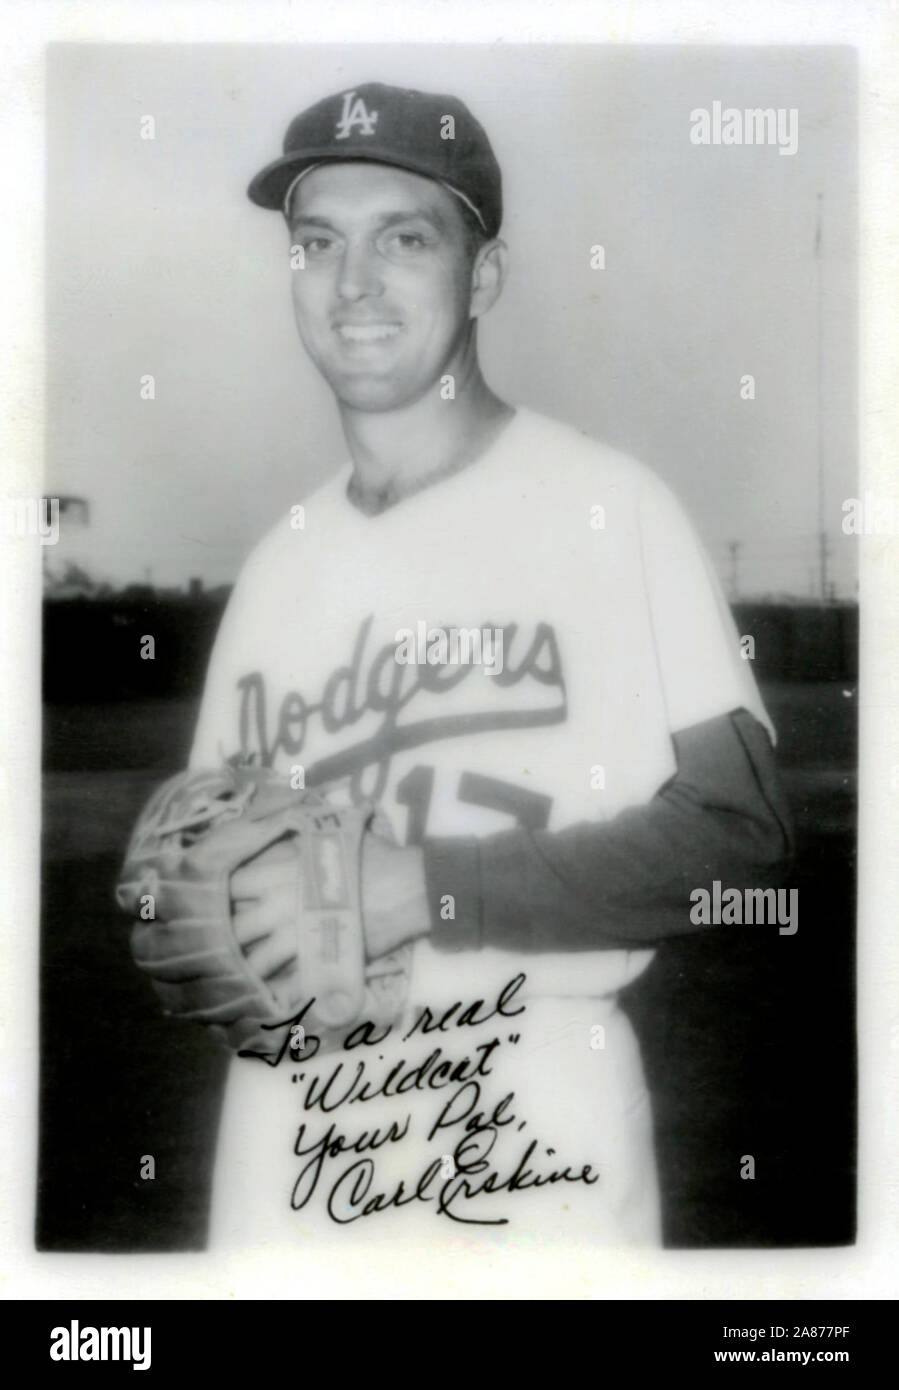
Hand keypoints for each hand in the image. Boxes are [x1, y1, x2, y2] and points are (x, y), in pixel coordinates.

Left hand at [228, 830, 430, 1004]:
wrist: (409, 887)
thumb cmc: (371, 857)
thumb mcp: (329, 835)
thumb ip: (300, 833)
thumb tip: (283, 818)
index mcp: (278, 870)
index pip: (229, 886)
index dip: (220, 897)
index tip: (219, 906)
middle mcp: (279, 904)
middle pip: (232, 928)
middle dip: (224, 939)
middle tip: (224, 948)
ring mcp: (296, 935)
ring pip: (254, 962)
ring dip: (246, 972)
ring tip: (242, 979)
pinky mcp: (318, 961)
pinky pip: (285, 986)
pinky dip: (274, 995)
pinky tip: (268, 998)